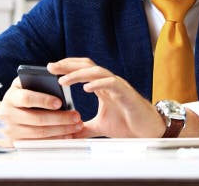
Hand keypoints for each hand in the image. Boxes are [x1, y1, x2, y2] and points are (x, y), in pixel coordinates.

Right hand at [0, 77, 83, 146]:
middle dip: (59, 118)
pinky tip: (66, 135)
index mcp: (12, 97)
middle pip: (36, 119)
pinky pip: (38, 143)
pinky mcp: (16, 142)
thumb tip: (58, 83)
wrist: (0, 116)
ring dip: (60, 131)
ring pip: (39, 133)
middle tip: (76, 116)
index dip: (43, 100)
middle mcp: (9, 115)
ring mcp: (11, 130)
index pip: (27, 99)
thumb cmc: (19, 96)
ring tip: (76, 126)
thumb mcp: (23, 85)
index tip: (60, 102)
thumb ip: (37, 82)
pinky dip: (54, 140)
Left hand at [48, 58, 165, 137]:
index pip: (83, 70)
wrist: (148, 131)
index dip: (68, 67)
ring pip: (97, 71)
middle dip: (68, 64)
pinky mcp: (126, 93)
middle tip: (51, 67)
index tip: (51, 69)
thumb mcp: (100, 126)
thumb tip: (68, 133)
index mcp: (103, 87)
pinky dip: (98, 83)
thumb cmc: (128, 125)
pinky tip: (86, 88)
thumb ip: (85, 127)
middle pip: (87, 65)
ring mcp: (118, 86)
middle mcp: (109, 82)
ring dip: (78, 74)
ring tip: (63, 80)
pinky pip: (111, 83)